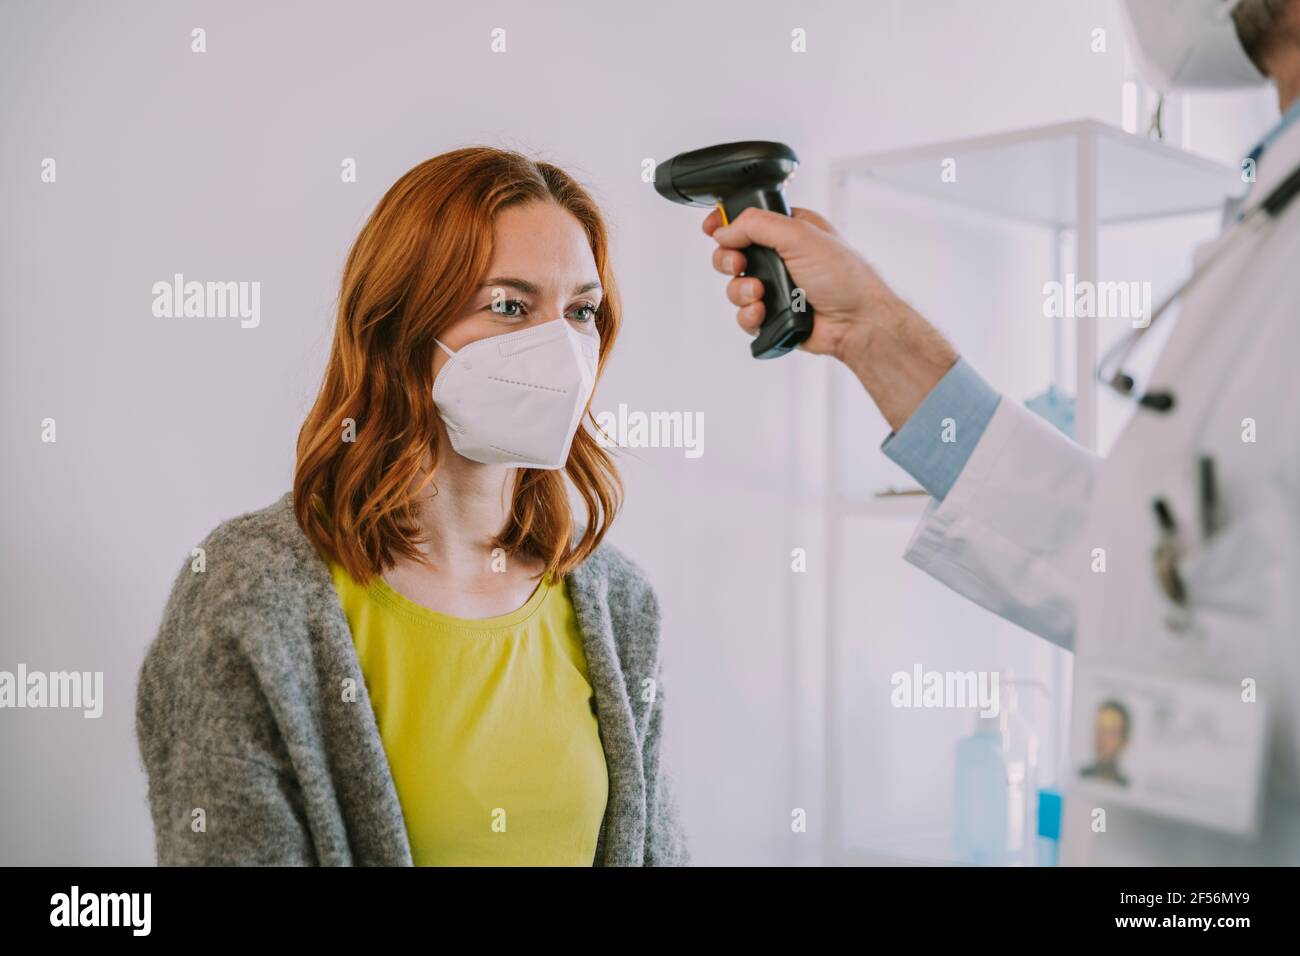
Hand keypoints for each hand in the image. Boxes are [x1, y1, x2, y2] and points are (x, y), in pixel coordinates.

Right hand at [703, 205, 958, 430]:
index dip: (726, 223)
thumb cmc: (845, 277)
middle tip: (739, 265)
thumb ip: (758, 225)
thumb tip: (725, 229)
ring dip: (740, 291)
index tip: (713, 228)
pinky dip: (748, 314)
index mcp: (790, 229)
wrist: (858, 323)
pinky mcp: (773, 314)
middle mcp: (781, 257)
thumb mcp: (801, 235)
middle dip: (729, 260)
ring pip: (735, 287)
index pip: (748, 219)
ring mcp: (776, 287)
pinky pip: (744, 314)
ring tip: (760, 294)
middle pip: (733, 253)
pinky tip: (763, 312)